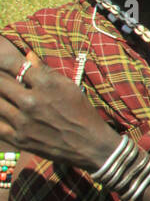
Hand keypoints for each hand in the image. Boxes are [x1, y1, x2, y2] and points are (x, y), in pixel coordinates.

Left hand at [0, 51, 116, 172]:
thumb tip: (28, 55)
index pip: (13, 64)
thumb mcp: (69, 86)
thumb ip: (46, 71)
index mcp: (46, 84)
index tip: (0, 62)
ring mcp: (23, 121)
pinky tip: (1, 113)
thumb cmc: (82, 112)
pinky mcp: (19, 139)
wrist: (90, 145)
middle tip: (0, 79)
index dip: (2, 61)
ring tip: (1, 95)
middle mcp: (31, 101)